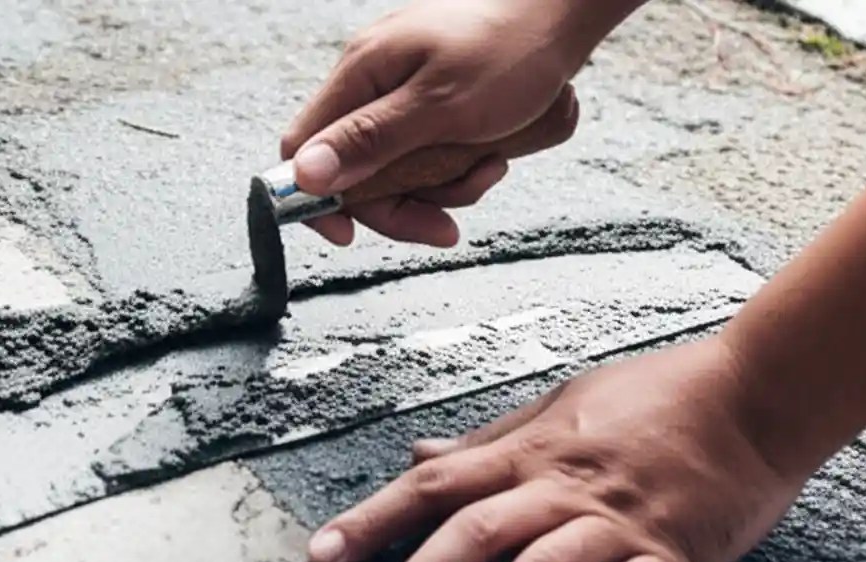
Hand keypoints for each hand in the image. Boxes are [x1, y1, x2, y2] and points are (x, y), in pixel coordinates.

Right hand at [281, 0, 590, 246]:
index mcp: (360, 75)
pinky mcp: (432, 102)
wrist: (564, 13)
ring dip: (441, 189)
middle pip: (354, 171)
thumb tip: (305, 176)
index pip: (301, 148)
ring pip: (395, 170)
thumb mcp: (440, 106)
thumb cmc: (511, 50)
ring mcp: (401, 92)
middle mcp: (371, 83)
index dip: (316, 198)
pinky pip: (426, 155)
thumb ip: (371, 140)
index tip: (349, 236)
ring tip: (488, 171)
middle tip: (445, 226)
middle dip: (401, 204)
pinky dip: (457, 169)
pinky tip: (492, 157)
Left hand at [305, 337, 807, 561]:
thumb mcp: (558, 404)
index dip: (375, 519)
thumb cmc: (654, 396)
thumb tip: (418, 455)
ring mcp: (614, 521)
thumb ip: (487, 440)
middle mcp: (560, 486)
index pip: (436, 485)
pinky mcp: (668, 553)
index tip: (322, 556)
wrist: (754, 391)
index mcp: (529, 451)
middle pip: (475, 532)